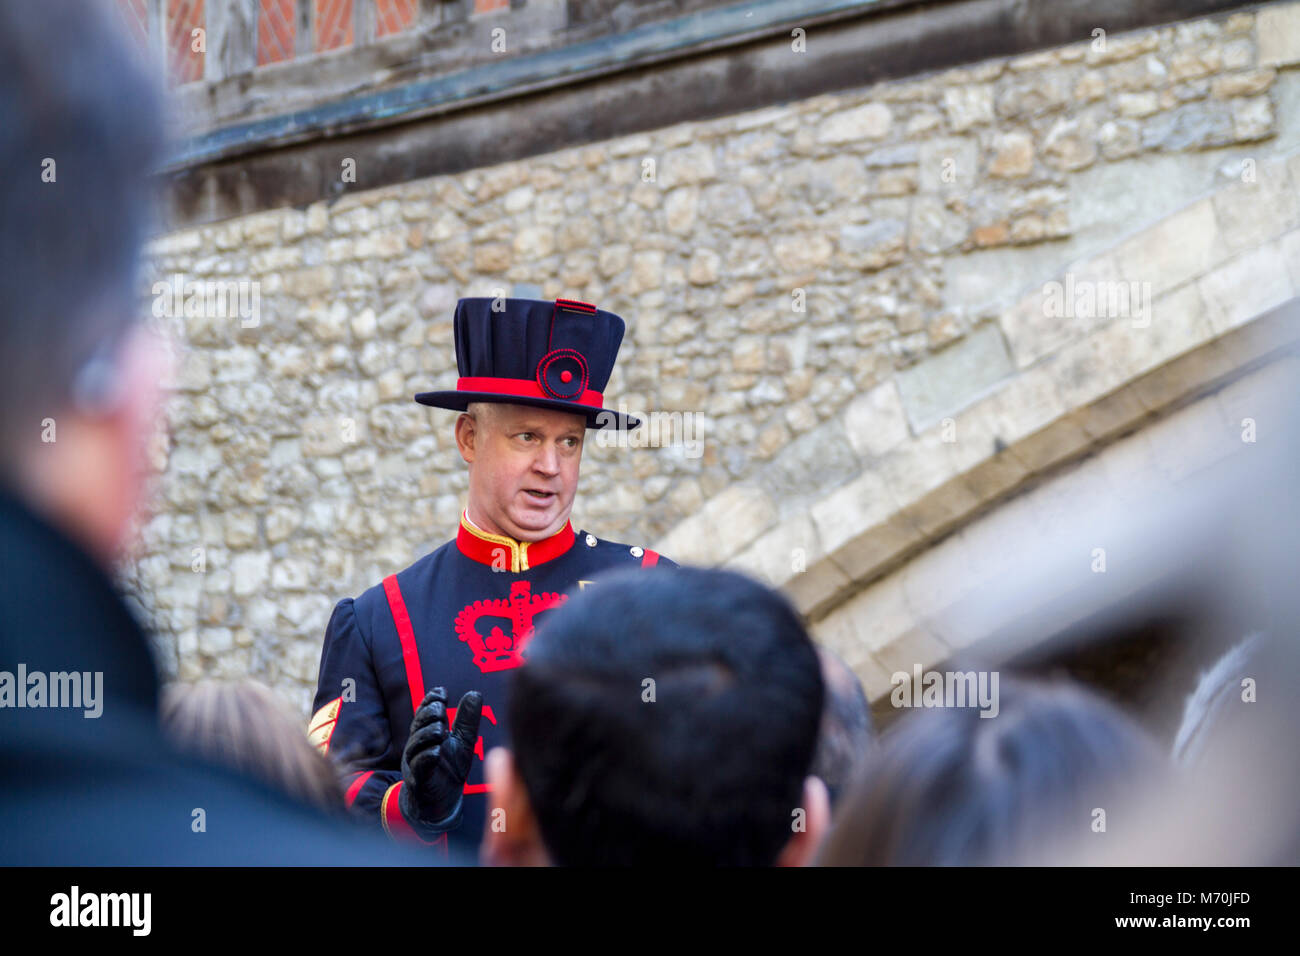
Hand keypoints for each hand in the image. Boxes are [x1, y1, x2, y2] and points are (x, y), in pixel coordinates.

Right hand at [399, 687, 482, 835]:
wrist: (442, 804)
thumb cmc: (450, 769)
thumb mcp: (462, 741)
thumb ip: (467, 720)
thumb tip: (474, 693)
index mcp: (426, 734)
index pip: (424, 712)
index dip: (430, 701)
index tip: (442, 692)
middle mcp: (417, 746)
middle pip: (418, 725)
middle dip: (429, 715)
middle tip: (442, 711)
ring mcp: (415, 764)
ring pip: (415, 745)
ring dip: (427, 735)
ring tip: (442, 730)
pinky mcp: (418, 781)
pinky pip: (419, 767)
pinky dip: (427, 758)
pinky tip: (437, 751)